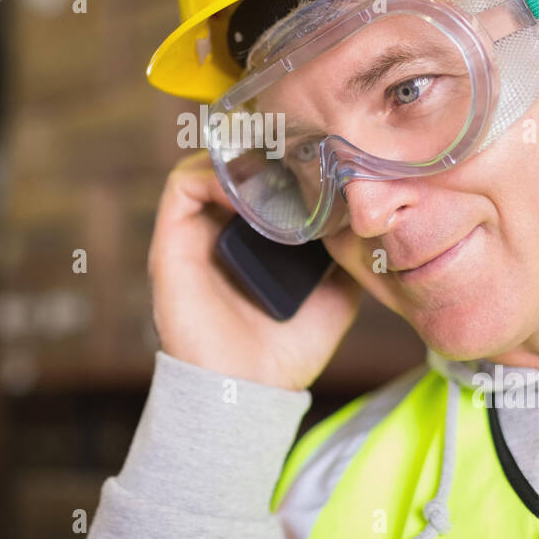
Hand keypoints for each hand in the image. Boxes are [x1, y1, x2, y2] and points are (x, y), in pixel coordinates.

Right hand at [148, 151, 363, 390]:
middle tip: (296, 145)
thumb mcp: (334, 297)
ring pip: (206, 166)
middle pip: (232, 166)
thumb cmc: (286, 353)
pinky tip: (247, 185)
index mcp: (251, 243)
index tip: (313, 152)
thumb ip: (345, 261)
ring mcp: (193, 235)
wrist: (249, 392)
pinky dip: (212, 173)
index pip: (259, 182)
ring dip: (238, 156)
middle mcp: (218, 233)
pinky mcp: (171, 242)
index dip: (281, 160)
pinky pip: (181, 186)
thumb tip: (367, 226)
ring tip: (273, 162)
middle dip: (262, 149)